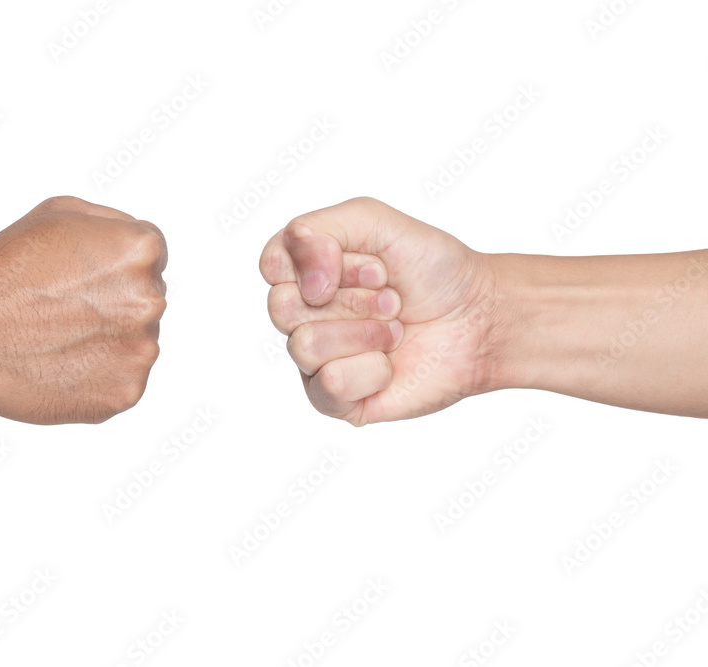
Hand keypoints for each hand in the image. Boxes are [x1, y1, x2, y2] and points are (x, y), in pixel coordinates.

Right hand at [0, 196, 167, 423]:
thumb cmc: (2, 266)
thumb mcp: (60, 212)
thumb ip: (114, 225)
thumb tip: (142, 251)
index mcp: (140, 250)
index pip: (150, 257)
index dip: (111, 265)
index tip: (79, 277)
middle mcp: (150, 300)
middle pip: (145, 301)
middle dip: (114, 303)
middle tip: (61, 310)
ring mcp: (140, 351)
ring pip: (136, 344)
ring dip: (108, 342)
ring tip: (56, 339)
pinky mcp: (125, 394)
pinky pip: (121, 381)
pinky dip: (96, 377)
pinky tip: (59, 365)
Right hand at [260, 197, 497, 424]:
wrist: (482, 319)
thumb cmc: (432, 269)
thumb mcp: (373, 220)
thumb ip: (317, 228)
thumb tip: (303, 284)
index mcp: (305, 274)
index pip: (272, 265)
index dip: (321, 262)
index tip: (374, 266)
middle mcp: (303, 317)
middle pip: (283, 308)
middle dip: (351, 298)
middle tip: (390, 298)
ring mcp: (316, 361)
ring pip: (304, 346)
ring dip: (365, 333)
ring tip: (395, 330)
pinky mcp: (335, 400)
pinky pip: (329, 385)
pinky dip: (372, 370)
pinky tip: (390, 364)